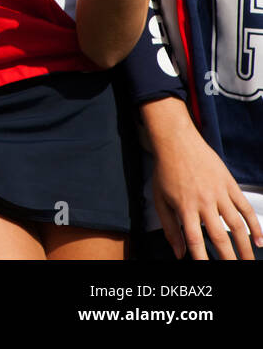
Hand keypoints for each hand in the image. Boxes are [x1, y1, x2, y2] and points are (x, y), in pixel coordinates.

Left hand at [147, 111, 261, 259]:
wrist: (176, 143)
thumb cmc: (166, 172)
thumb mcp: (160, 200)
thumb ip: (170, 229)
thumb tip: (178, 253)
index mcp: (185, 207)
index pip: (195, 239)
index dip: (202, 258)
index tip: (207, 269)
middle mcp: (204, 202)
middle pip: (220, 236)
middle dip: (229, 257)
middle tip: (236, 270)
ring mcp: (219, 193)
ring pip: (237, 225)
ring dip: (245, 246)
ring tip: (249, 260)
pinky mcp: (230, 185)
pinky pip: (245, 208)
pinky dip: (255, 225)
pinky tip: (259, 240)